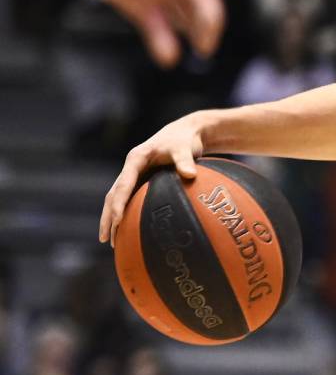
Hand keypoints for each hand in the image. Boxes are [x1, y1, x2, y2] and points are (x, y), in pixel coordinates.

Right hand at [100, 114, 206, 241]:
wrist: (185, 134)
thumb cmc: (184, 140)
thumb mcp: (184, 148)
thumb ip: (185, 160)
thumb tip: (191, 175)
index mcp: (135, 159)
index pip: (123, 185)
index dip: (118, 204)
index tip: (116, 221)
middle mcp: (131, 168)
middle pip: (113, 195)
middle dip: (107, 217)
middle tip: (105, 239)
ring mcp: (134, 175)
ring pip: (117, 199)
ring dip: (111, 219)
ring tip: (110, 241)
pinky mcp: (141, 180)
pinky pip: (129, 199)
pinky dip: (125, 214)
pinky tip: (128, 231)